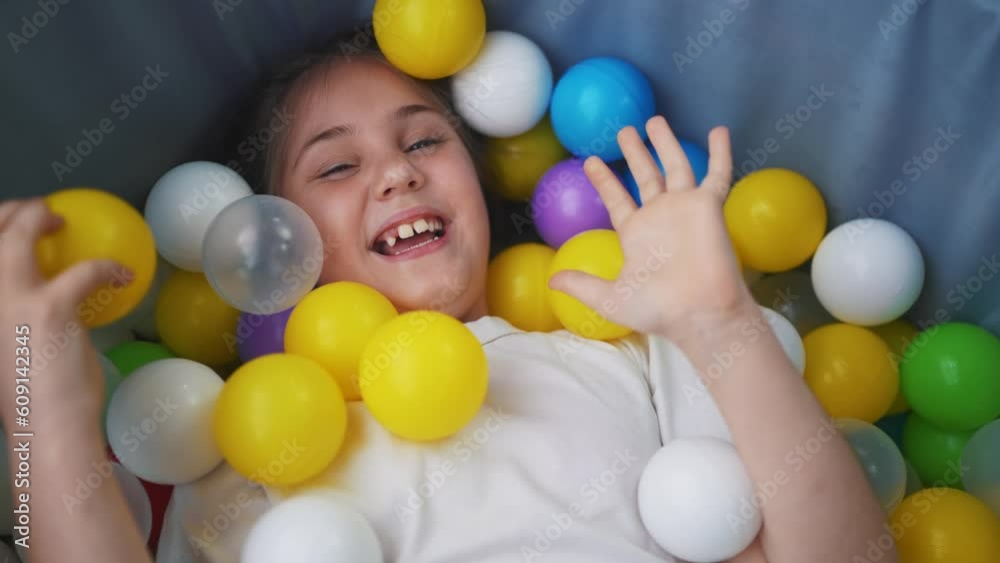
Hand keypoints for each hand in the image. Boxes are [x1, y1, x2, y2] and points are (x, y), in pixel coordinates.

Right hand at [0, 199, 126, 438]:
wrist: (44, 428)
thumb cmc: (31, 399)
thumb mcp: (10, 350)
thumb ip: (14, 320)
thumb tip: (36, 304)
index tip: (15, 227)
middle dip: (10, 210)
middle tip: (41, 214)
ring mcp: (7, 300)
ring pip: (15, 233)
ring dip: (39, 217)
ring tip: (61, 222)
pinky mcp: (48, 308)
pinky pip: (84, 271)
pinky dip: (106, 267)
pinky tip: (122, 274)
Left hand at [549, 116, 755, 341]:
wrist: (697, 312)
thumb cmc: (657, 308)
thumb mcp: (610, 297)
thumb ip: (582, 285)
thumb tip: (552, 281)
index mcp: (636, 233)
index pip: (617, 199)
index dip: (604, 180)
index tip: (590, 161)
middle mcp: (660, 216)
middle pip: (645, 175)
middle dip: (635, 152)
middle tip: (624, 130)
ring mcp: (685, 208)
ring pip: (675, 165)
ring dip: (665, 142)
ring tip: (654, 119)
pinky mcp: (709, 206)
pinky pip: (717, 174)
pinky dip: (720, 153)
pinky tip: (718, 130)